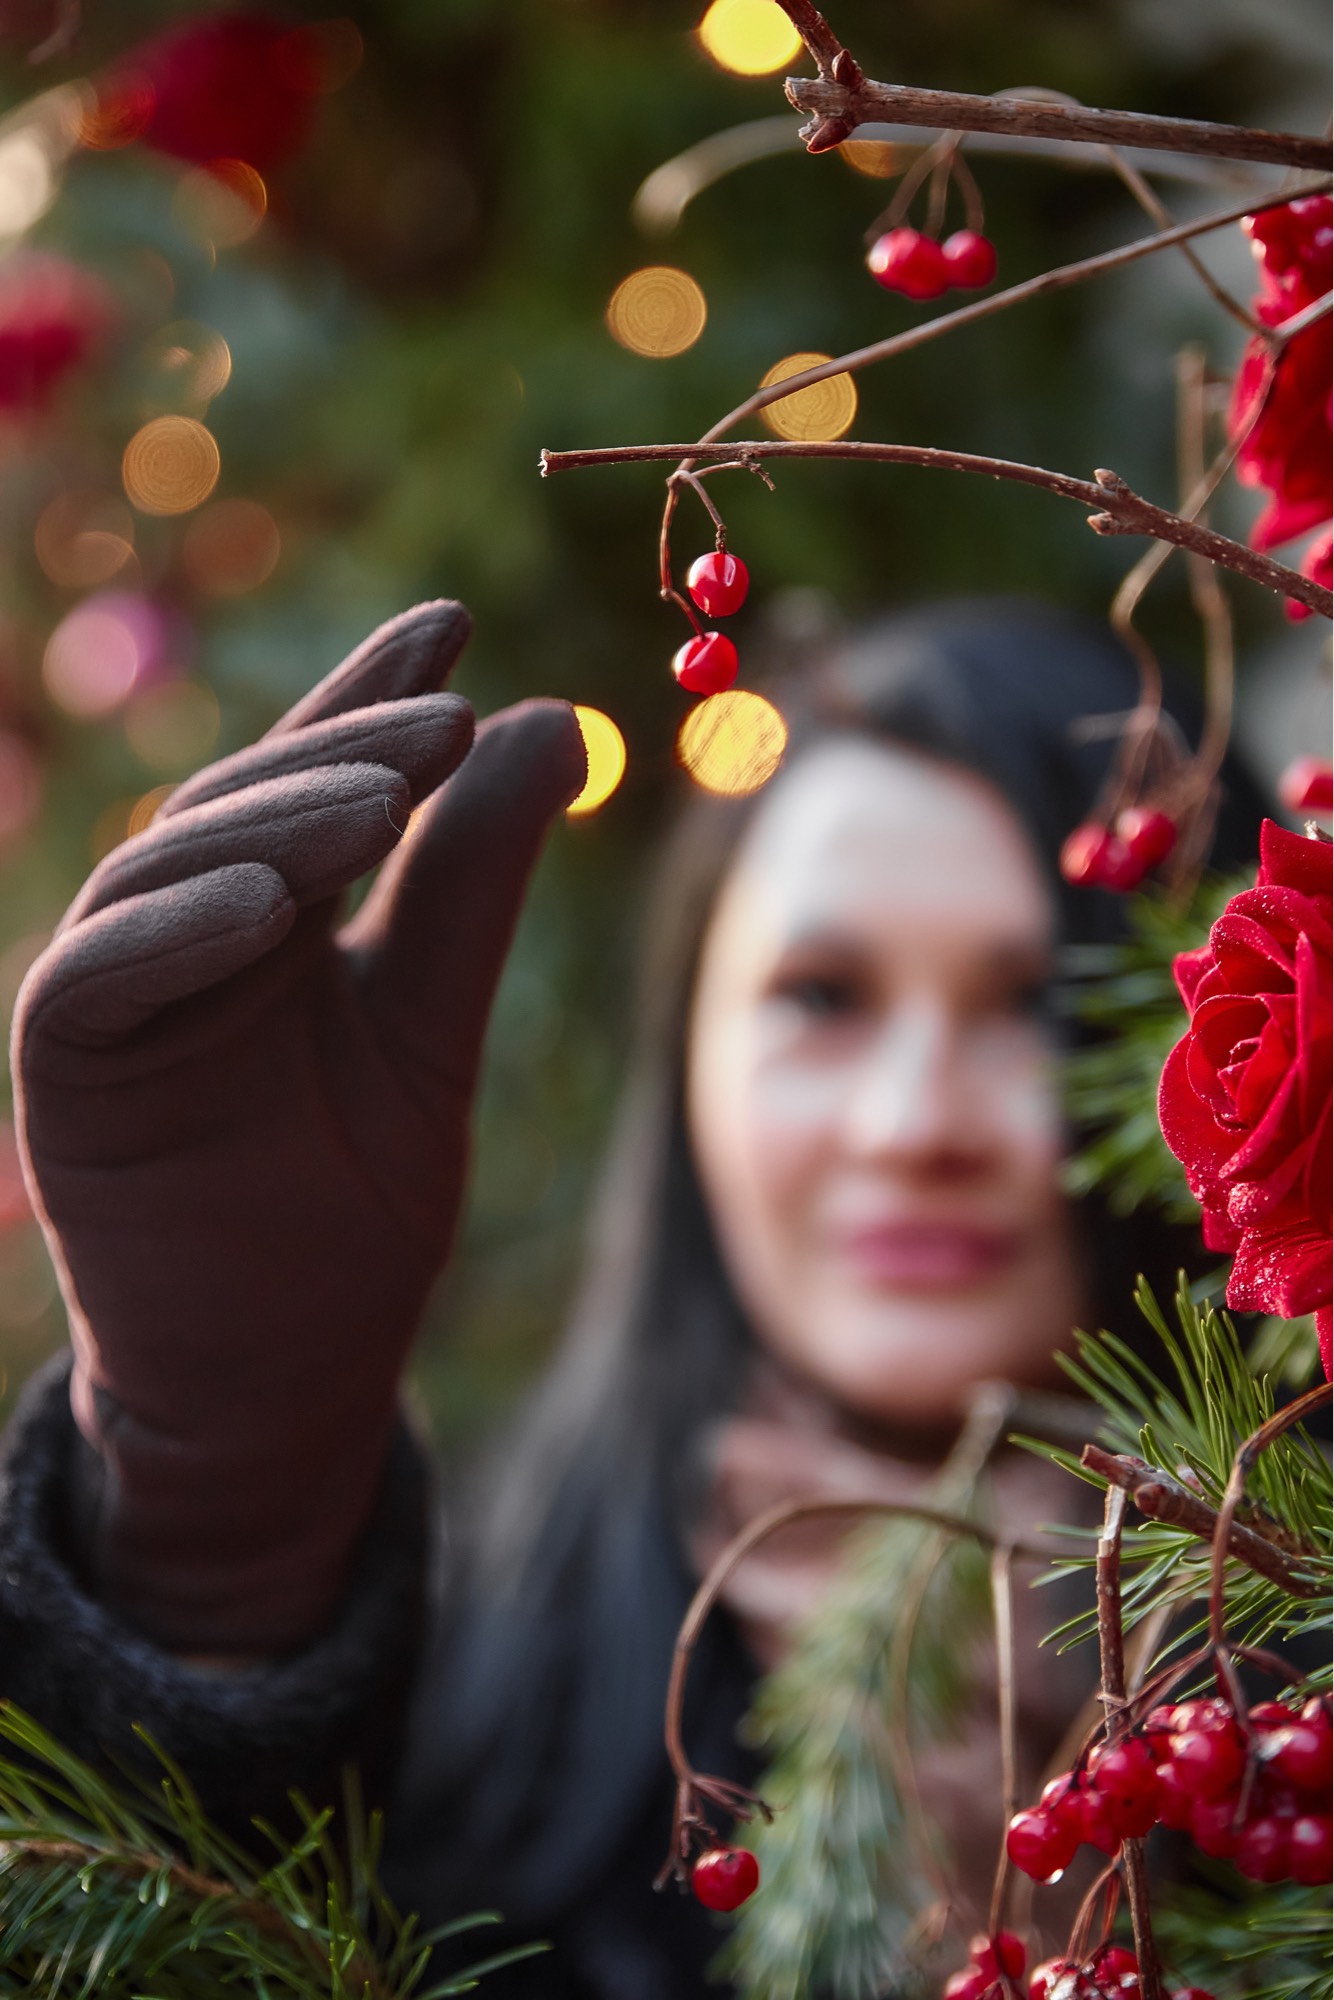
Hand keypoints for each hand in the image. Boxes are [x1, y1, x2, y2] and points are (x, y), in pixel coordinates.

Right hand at [12, 601, 584, 1652]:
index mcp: (269, 919)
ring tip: (383, 801)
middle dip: (346, 753)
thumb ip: (475, 888)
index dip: (374, 694)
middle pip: (250, 809)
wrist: (283, 1377)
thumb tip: (554, 720)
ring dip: (274, 828)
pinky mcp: (63, 1073)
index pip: (320, 780)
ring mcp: (116, 997)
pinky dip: (174, 935)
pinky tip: (269, 905)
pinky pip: (99, 981)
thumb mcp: (432, 1028)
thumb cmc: (353, 1210)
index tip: (460, 622)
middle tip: (447, 714)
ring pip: (171, 872)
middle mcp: (183, 937)